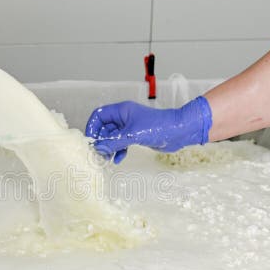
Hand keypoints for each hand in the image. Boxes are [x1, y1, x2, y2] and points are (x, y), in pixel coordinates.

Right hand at [85, 97, 212, 162]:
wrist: (179, 131)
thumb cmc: (158, 126)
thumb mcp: (132, 135)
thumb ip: (114, 142)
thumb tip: (98, 149)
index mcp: (121, 110)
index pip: (99, 115)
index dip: (92, 126)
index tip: (90, 140)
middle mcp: (124, 117)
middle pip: (104, 127)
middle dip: (100, 140)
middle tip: (98, 153)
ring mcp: (130, 127)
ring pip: (113, 137)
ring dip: (109, 147)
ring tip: (106, 158)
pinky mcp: (136, 136)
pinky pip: (122, 143)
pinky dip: (119, 151)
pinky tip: (119, 159)